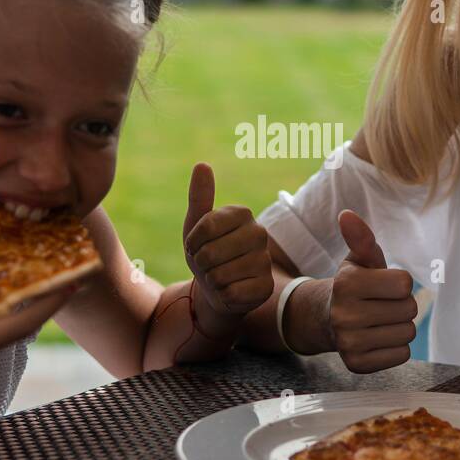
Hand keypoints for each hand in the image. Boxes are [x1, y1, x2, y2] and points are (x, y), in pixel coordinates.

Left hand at [183, 162, 273, 318]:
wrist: (217, 287)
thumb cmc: (206, 252)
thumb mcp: (196, 225)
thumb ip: (199, 196)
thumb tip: (202, 165)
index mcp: (242, 213)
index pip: (206, 226)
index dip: (193, 241)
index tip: (197, 245)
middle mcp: (260, 233)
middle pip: (210, 253)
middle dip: (201, 263)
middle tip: (209, 263)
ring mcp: (265, 260)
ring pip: (219, 275)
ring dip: (212, 280)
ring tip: (219, 276)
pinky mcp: (265, 286)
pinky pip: (231, 293)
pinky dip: (223, 295)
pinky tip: (231, 290)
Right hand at [328, 209, 416, 372]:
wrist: (326, 320)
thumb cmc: (353, 285)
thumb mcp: (358, 260)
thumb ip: (361, 238)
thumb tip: (347, 215)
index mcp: (346, 284)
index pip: (405, 284)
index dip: (398, 283)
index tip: (381, 286)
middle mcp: (343, 314)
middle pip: (409, 310)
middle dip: (401, 305)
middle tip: (380, 305)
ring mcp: (349, 343)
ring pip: (407, 334)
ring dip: (399, 326)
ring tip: (378, 321)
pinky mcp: (357, 364)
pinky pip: (401, 355)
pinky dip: (395, 347)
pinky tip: (376, 338)